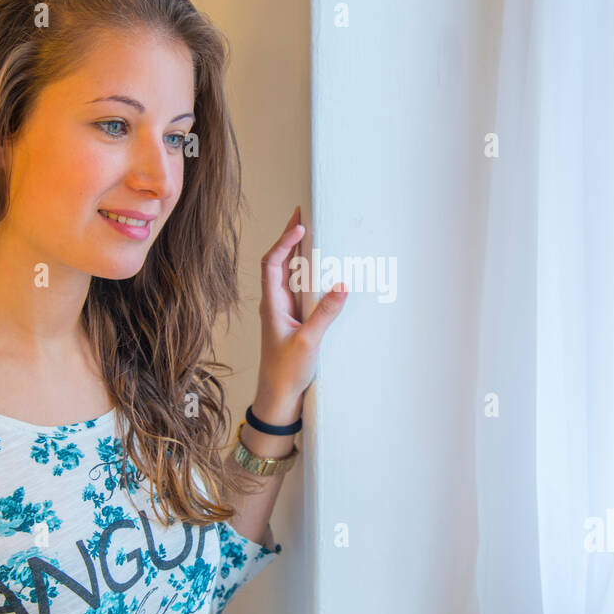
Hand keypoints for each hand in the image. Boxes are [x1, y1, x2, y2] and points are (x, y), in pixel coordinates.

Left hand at [253, 205, 347, 423]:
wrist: (278, 399)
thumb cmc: (285, 374)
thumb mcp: (308, 342)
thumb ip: (324, 314)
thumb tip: (341, 285)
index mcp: (272, 305)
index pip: (272, 263)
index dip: (284, 241)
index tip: (299, 224)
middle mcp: (276, 304)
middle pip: (279, 262)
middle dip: (290, 237)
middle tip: (303, 214)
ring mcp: (285, 313)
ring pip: (290, 275)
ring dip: (299, 253)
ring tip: (311, 231)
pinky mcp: (295, 323)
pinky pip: (300, 291)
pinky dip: (309, 275)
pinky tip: (321, 269)